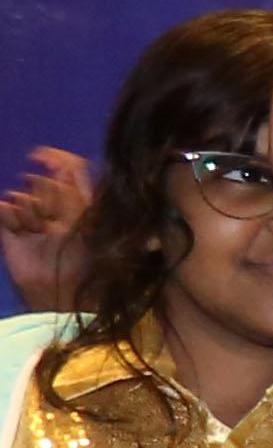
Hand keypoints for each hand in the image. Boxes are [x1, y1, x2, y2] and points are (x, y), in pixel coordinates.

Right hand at [0, 144, 85, 302]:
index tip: (40, 155)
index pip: (69, 173)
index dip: (56, 160)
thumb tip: (67, 163)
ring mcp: (32, 221)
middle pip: (42, 184)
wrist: (58, 292)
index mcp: (81, 208)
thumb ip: (82, 192)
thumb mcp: (89, 224)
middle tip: (50, 217)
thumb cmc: (82, 261)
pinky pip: (4, 209)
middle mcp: (56, 211)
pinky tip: (19, 228)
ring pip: (22, 196)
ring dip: (29, 209)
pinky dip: (9, 215)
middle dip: (45, 194)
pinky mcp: (11, 231)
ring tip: (36, 229)